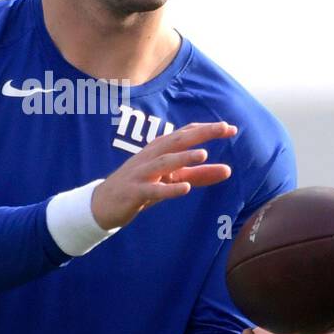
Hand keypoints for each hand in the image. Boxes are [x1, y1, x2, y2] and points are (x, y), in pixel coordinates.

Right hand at [91, 120, 237, 230]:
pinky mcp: (134, 192)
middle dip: (200, 134)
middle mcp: (150, 157)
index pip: (185, 134)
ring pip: (163, 162)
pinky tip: (185, 188)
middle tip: (223, 128)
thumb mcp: (172, 179)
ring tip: (203, 154)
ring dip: (183, 158)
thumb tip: (228, 170)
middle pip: (176, 141)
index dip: (207, 130)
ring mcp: (141, 174)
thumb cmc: (141, 187)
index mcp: (159, 150)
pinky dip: (168, 189)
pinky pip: (152, 190)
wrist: (102, 204)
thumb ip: (199, 175)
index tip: (231, 128)